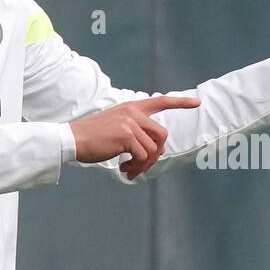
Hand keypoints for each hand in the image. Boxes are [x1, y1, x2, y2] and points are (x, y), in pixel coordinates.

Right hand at [70, 95, 200, 180]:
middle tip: (142, 165)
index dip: (180, 102)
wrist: (73, 139)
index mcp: (132, 107)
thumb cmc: (94, 137)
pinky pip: (142, 156)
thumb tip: (156, 149)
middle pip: (162, 135)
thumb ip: (136, 131)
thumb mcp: (116, 125)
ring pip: (152, 149)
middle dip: (156, 154)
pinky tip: (123, 169)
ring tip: (130, 169)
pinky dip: (136, 167)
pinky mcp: (126, 136)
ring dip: (144, 165)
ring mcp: (130, 123)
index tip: (196, 103)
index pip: (160, 101)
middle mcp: (133, 112)